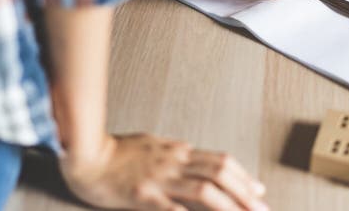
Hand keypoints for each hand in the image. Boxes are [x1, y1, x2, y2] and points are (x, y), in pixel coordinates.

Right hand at [59, 134, 268, 210]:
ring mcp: (160, 179)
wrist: (85, 156)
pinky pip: (174, 210)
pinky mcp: (143, 197)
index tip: (259, 190)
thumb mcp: (151, 145)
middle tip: (262, 208)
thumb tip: (194, 156)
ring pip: (205, 191)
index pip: (219, 161)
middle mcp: (173, 162)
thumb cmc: (115, 152)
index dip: (243, 176)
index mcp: (177, 151)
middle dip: (245, 192)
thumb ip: (174, 153)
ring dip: (230, 207)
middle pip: (219, 173)